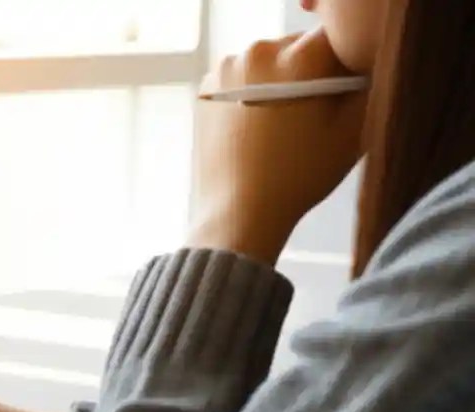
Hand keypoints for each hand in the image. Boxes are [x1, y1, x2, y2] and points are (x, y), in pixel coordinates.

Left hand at [192, 28, 368, 265]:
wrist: (239, 211)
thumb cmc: (299, 175)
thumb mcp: (352, 132)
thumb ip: (367, 88)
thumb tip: (367, 66)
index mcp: (300, 56)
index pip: (337, 38)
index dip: (345, 62)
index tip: (342, 88)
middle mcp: (259, 51)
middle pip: (298, 46)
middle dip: (309, 70)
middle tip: (311, 111)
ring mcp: (226, 68)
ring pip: (267, 61)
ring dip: (277, 80)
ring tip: (280, 123)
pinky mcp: (206, 87)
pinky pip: (239, 77)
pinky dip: (249, 92)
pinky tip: (255, 126)